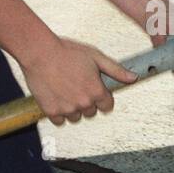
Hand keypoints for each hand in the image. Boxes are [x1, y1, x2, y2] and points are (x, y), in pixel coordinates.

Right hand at [20, 37, 137, 124]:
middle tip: (77, 86)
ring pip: (76, 117)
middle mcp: (83, 103)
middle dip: (87, 102)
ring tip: (65, 90)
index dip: (102, 97)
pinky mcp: (52, 111)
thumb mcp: (96, 57)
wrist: (40, 52)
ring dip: (73, 108)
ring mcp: (67, 108)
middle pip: (91, 112)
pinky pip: (60, 120)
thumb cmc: (66, 52)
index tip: (94, 90)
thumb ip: (116, 70)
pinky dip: (59, 112)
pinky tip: (57, 97)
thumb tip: (133, 78)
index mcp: (96, 91)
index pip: (107, 106)